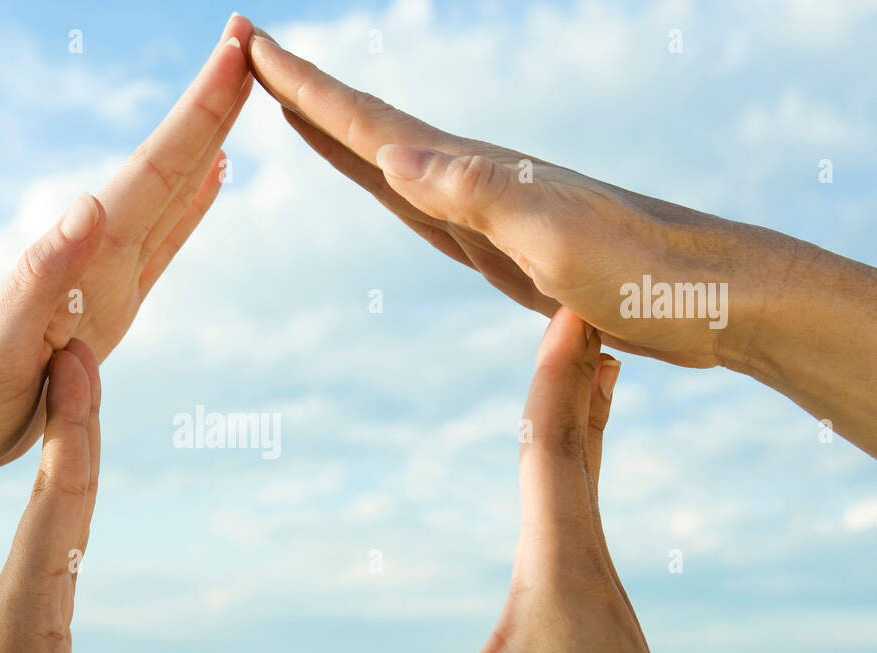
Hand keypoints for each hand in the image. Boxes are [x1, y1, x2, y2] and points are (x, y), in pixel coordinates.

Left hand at [0, 15, 255, 470]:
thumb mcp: (1, 342)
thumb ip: (42, 275)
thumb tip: (92, 203)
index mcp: (82, 256)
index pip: (150, 171)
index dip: (195, 115)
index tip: (232, 52)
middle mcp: (100, 253)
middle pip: (166, 166)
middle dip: (207, 107)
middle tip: (246, 41)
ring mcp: (109, 274)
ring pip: (171, 194)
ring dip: (204, 144)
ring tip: (241, 94)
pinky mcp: (113, 303)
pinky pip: (166, 242)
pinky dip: (194, 206)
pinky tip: (212, 180)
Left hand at [0, 340, 275, 652]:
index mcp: (25, 612)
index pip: (59, 500)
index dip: (75, 426)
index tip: (80, 354)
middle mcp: (13, 599)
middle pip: (49, 488)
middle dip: (69, 412)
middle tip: (80, 338)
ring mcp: (13, 615)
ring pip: (44, 513)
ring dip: (64, 449)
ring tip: (78, 388)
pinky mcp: (21, 635)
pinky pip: (48, 545)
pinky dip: (66, 498)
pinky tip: (74, 487)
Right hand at [246, 30, 788, 369]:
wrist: (713, 295)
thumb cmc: (645, 269)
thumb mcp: (554, 232)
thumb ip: (475, 191)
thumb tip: (389, 153)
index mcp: (474, 172)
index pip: (372, 121)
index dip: (306, 87)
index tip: (251, 44)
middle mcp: (472, 179)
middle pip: (369, 128)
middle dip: (307, 94)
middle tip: (251, 55)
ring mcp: (485, 209)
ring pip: (390, 161)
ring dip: (338, 132)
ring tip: (291, 107)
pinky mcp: (502, 243)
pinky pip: (420, 203)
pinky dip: (385, 181)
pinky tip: (382, 176)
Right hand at [263, 309, 737, 652]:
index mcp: (564, 574)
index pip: (553, 449)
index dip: (555, 371)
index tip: (568, 299)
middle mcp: (586, 571)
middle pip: (578, 445)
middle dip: (575, 368)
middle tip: (582, 295)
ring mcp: (593, 599)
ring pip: (584, 481)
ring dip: (578, 413)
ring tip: (583, 358)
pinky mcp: (589, 628)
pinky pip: (578, 521)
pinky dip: (571, 470)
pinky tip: (561, 481)